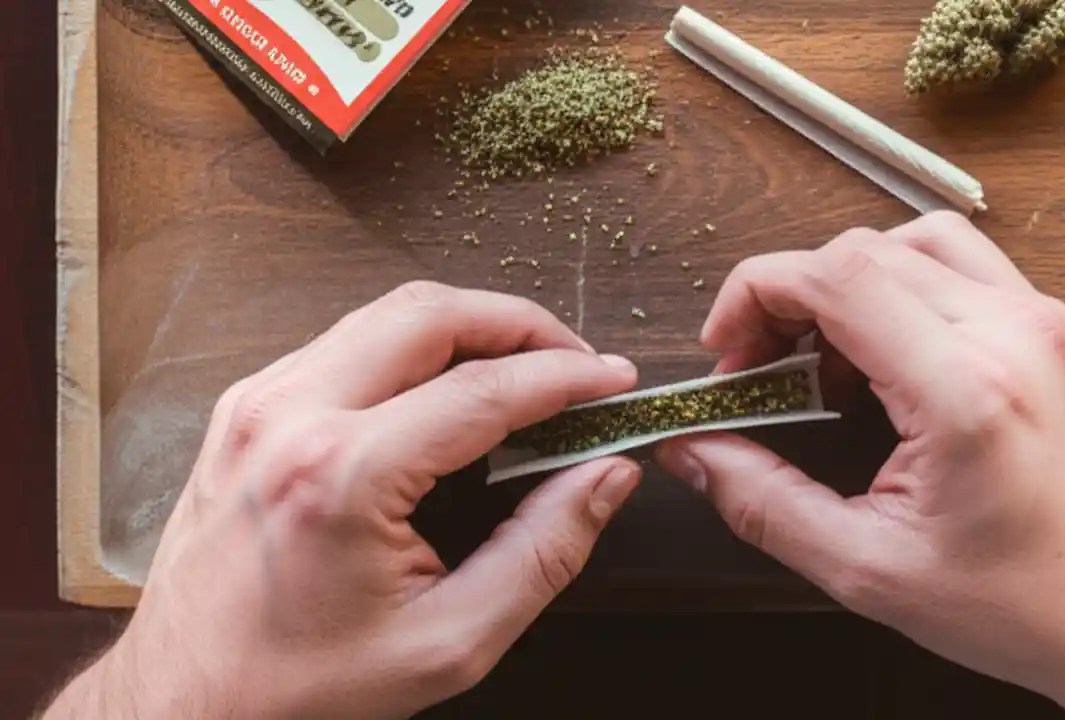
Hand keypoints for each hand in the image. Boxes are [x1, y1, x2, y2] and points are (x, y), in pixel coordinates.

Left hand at [45, 283, 640, 718]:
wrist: (185, 700)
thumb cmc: (304, 684)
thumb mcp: (449, 641)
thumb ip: (542, 552)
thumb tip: (605, 476)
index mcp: (342, 475)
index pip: (483, 390)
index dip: (566, 377)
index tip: (615, 381)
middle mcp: (290, 416)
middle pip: (431, 315)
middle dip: (521, 324)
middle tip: (576, 360)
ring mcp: (259, 402)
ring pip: (387, 314)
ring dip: (470, 326)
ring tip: (526, 367)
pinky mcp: (247, 407)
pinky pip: (349, 341)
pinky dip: (416, 345)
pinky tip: (452, 383)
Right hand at [656, 212, 1064, 716]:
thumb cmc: (1017, 604)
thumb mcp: (867, 568)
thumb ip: (764, 503)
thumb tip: (692, 452)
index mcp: (966, 389)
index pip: (838, 276)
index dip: (756, 293)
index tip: (725, 349)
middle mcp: (1012, 334)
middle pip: (864, 250)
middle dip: (786, 296)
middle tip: (757, 367)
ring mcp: (1041, 322)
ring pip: (912, 242)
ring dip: (844, 282)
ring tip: (819, 356)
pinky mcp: (1052, 328)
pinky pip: (959, 263)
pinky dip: (899, 283)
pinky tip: (880, 348)